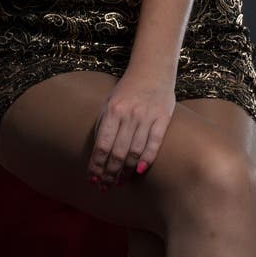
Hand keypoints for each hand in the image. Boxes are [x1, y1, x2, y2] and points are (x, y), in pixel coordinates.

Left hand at [87, 71, 175, 189]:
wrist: (152, 70)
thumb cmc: (127, 90)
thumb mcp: (109, 103)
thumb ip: (103, 126)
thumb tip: (97, 156)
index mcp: (113, 110)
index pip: (102, 145)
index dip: (96, 165)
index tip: (93, 179)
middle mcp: (129, 114)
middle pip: (118, 152)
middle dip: (109, 173)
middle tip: (105, 186)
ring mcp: (147, 116)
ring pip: (135, 152)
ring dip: (126, 171)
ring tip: (120, 182)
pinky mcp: (162, 117)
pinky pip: (154, 144)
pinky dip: (146, 160)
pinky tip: (139, 171)